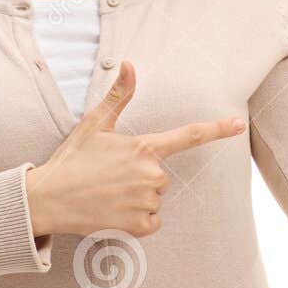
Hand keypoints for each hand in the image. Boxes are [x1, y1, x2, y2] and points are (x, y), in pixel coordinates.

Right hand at [24, 60, 246, 238]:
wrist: (48, 199)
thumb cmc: (72, 159)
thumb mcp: (94, 124)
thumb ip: (119, 95)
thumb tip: (129, 63)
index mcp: (143, 147)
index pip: (188, 136)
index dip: (217, 129)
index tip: (239, 124)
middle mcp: (150, 174)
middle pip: (161, 175)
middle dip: (141, 176)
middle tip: (110, 176)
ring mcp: (145, 200)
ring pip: (155, 198)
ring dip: (137, 198)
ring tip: (108, 194)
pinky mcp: (139, 224)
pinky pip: (152, 221)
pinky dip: (137, 220)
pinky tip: (113, 211)